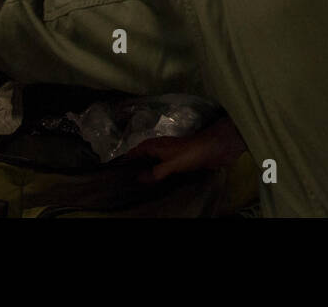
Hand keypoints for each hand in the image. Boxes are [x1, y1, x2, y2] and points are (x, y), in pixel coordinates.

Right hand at [126, 117, 247, 181]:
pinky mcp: (178, 159)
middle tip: (124, 181)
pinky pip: (162, 165)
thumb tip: (138, 178)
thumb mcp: (170, 164)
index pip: (134, 151)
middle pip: (142, 155)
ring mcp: (169, 152)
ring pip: (152, 160)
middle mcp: (160, 147)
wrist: (214, 148)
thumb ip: (154, 172)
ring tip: (136, 183)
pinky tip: (156, 181)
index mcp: (154, 145)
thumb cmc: (190, 153)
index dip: (125, 159)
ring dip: (145, 169)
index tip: (114, 171)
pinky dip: (156, 171)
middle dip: (133, 165)